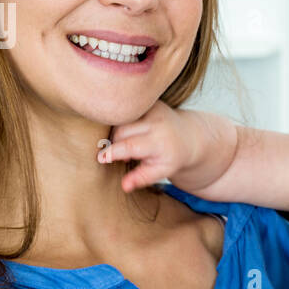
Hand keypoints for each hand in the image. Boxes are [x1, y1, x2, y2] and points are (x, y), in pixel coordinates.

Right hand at [99, 103, 224, 193]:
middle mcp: (157, 122)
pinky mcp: (149, 102)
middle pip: (121, 131)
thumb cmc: (171, 157)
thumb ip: (142, 178)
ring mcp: (153, 109)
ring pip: (121, 119)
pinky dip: (123, 122)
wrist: (188, 137)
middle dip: (115, 144)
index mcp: (160, 142)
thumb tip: (124, 186)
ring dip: (117, 132)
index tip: (100, 159)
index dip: (113, 152)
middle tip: (124, 155)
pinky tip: (130, 131)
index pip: (130, 145)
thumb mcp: (160, 171)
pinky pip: (127, 111)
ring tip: (128, 144)